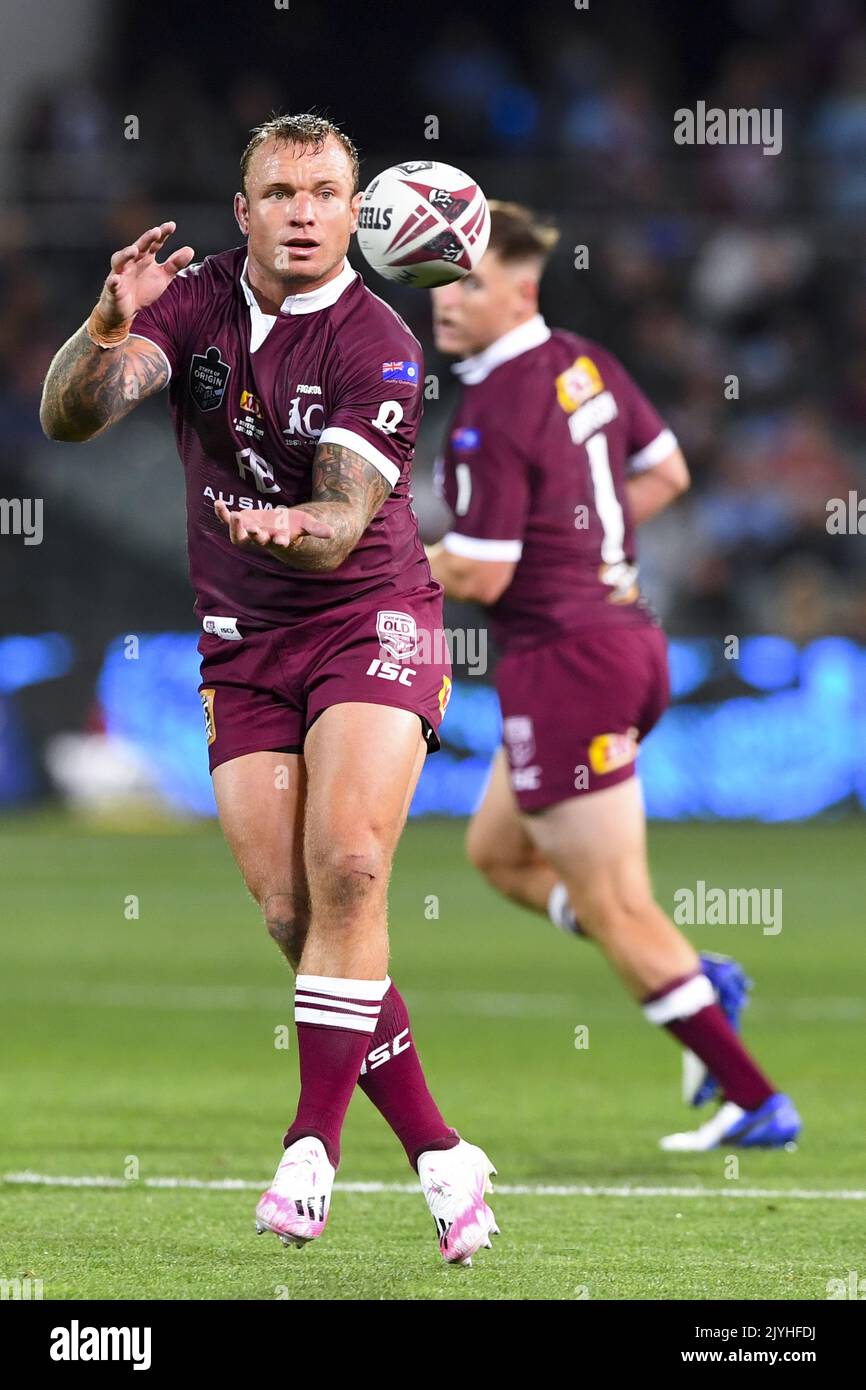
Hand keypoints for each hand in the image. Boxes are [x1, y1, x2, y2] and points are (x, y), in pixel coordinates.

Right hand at [96, 223, 194, 328]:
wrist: (127, 309)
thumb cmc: (143, 289)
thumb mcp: (162, 277)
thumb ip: (174, 264)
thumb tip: (190, 250)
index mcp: (145, 258)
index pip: (154, 243)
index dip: (162, 234)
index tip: (171, 225)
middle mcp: (132, 262)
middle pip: (139, 247)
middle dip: (146, 239)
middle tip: (156, 231)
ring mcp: (120, 273)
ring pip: (120, 261)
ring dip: (125, 254)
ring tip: (134, 250)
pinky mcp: (113, 288)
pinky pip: (111, 283)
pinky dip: (113, 281)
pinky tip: (115, 279)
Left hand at [214, 500, 334, 559]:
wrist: (279, 527)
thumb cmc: (294, 525)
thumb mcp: (307, 524)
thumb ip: (317, 529)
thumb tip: (333, 533)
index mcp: (279, 540)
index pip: (278, 543)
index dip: (279, 541)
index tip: (281, 539)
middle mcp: (263, 539)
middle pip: (255, 541)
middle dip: (254, 534)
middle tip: (252, 528)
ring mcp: (250, 532)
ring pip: (238, 536)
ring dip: (235, 526)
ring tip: (235, 514)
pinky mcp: (241, 523)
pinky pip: (228, 520)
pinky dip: (222, 513)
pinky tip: (218, 503)